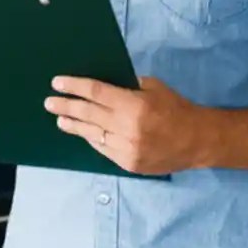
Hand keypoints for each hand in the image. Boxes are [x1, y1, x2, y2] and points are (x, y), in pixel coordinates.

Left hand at [43, 76, 213, 174]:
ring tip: (60, 120)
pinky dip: (92, 139)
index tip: (58, 83)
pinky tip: (83, 133)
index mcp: (134, 105)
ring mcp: (126, 149)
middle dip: (66, 107)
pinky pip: (103, 149)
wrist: (198, 141)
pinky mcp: (128, 164)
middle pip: (88, 114)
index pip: (95, 93)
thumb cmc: (175, 108)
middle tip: (49, 102)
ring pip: (92, 134)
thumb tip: (100, 85)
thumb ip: (127, 86)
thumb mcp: (153, 88)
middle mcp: (127, 128)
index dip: (74, 87)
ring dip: (73, 126)